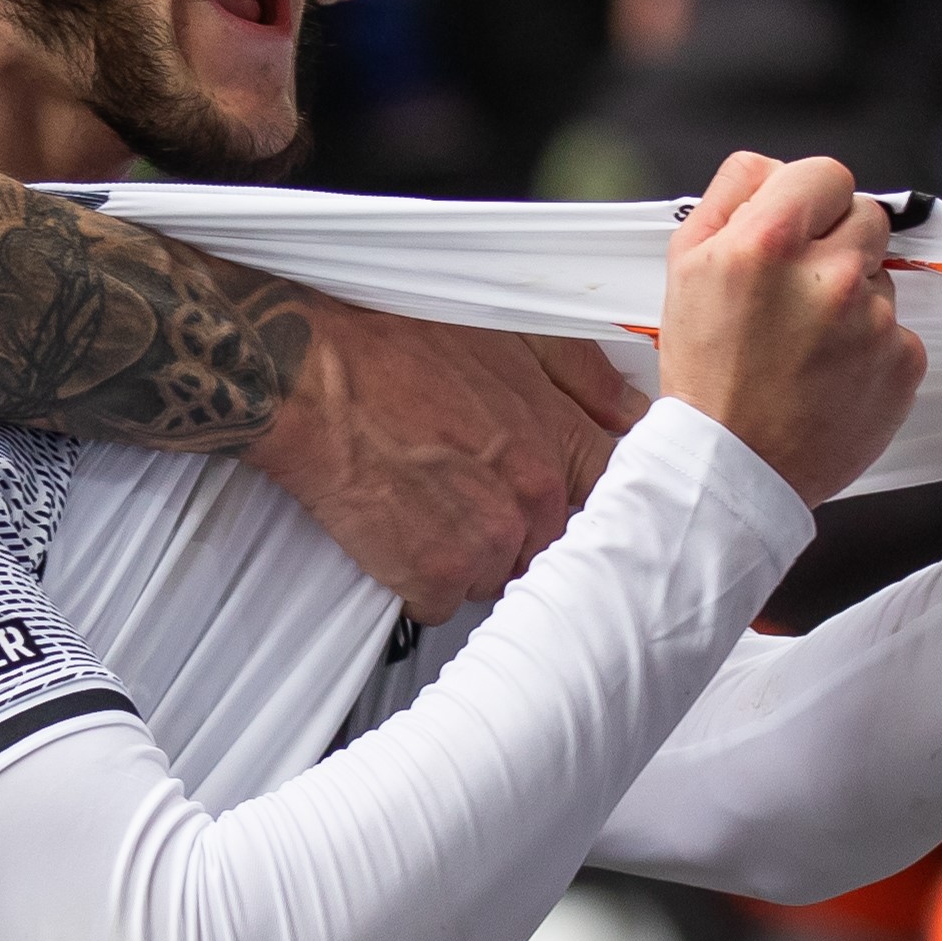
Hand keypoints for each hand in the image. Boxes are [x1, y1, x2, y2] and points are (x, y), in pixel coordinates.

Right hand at [252, 302, 645, 623]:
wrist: (310, 378)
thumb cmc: (395, 350)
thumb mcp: (508, 336)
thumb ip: (582, 377)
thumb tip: (631, 411)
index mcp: (557, 442)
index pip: (610, 499)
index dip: (585, 503)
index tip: (564, 502)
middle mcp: (533, 496)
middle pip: (550, 548)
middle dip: (518, 531)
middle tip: (467, 497)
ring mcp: (487, 542)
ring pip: (499, 579)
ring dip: (469, 559)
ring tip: (426, 507)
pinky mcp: (436, 577)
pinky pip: (443, 604)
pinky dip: (420, 582)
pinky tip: (397, 533)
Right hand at [657, 152, 925, 505]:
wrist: (734, 466)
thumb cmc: (705, 371)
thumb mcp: (685, 264)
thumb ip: (732, 194)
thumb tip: (775, 168)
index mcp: (769, 241)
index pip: (827, 172)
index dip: (811, 198)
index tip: (799, 228)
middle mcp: (829, 274)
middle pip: (866, 215)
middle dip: (836, 242)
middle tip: (797, 291)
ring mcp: (873, 321)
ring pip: (880, 276)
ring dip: (851, 297)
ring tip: (805, 342)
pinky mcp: (903, 362)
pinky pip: (898, 330)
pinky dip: (870, 347)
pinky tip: (830, 372)